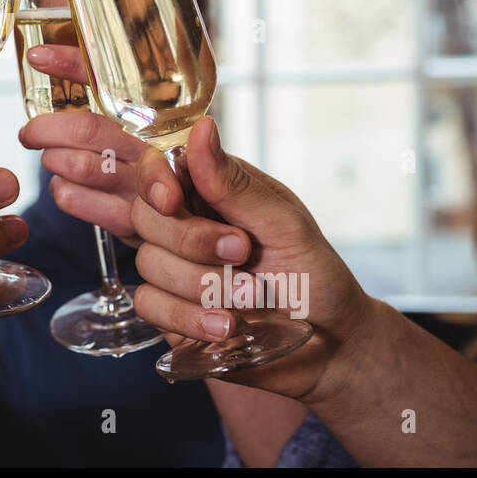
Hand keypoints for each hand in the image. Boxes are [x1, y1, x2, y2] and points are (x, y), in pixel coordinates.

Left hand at [17, 43, 145, 242]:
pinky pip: (74, 199)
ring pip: (77, 166)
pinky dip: (60, 188)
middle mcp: (152, 148)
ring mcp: (142, 187)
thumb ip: (94, 80)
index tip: (38, 58)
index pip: (107, 80)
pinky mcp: (128, 220)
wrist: (197, 209)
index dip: (67, 64)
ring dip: (53, 158)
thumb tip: (39, 56)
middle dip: (45, 128)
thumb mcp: (140, 111)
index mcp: (158, 114)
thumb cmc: (159, 154)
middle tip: (31, 132)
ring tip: (54, 156)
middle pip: (86, 129)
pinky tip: (68, 183)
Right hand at [130, 115, 374, 399]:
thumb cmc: (316, 278)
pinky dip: (186, 317)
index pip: (160, 169)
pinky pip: (149, 306)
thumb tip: (201, 129)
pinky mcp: (171, 311)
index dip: (155, 181)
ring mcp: (176, 269)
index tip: (172, 200)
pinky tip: (224, 325)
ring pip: (148, 263)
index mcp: (214, 191)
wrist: (330, 348)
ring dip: (202, 284)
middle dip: (192, 240)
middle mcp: (188, 224)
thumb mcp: (285, 226)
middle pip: (146, 215)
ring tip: (254, 298)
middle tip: (242, 253)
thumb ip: (235, 185)